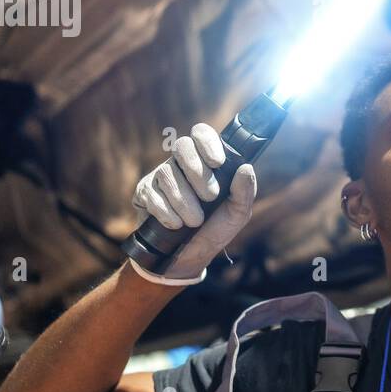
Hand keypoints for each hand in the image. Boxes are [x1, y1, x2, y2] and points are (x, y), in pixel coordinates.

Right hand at [130, 123, 256, 282]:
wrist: (190, 257)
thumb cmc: (216, 229)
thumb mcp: (237, 214)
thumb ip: (244, 192)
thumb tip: (246, 168)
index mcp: (205, 162)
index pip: (201, 134)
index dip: (207, 142)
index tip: (218, 162)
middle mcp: (181, 164)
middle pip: (182, 147)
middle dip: (197, 172)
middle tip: (211, 196)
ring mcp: (161, 177)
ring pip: (167, 173)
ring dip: (184, 199)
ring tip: (195, 221)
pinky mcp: (144, 193)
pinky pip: (151, 194)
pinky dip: (166, 212)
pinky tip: (176, 224)